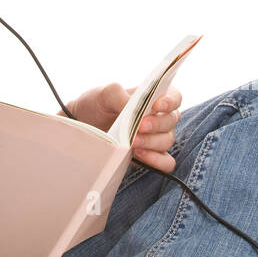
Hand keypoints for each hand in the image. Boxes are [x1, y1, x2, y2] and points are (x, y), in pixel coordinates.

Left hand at [62, 83, 182, 172]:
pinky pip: (166, 162)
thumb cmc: (97, 105)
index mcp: (153, 97)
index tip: (157, 105)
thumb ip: (119, 94)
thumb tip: (133, 105)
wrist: (83, 126)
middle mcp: (159, 117)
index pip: (175, 96)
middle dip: (157, 124)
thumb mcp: (104, 94)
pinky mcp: (149, 156)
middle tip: (139, 126)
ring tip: (132, 142)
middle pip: (172, 120)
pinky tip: (140, 155)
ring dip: (152, 142)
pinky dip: (156, 160)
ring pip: (168, 141)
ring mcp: (155, 138)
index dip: (171, 101)